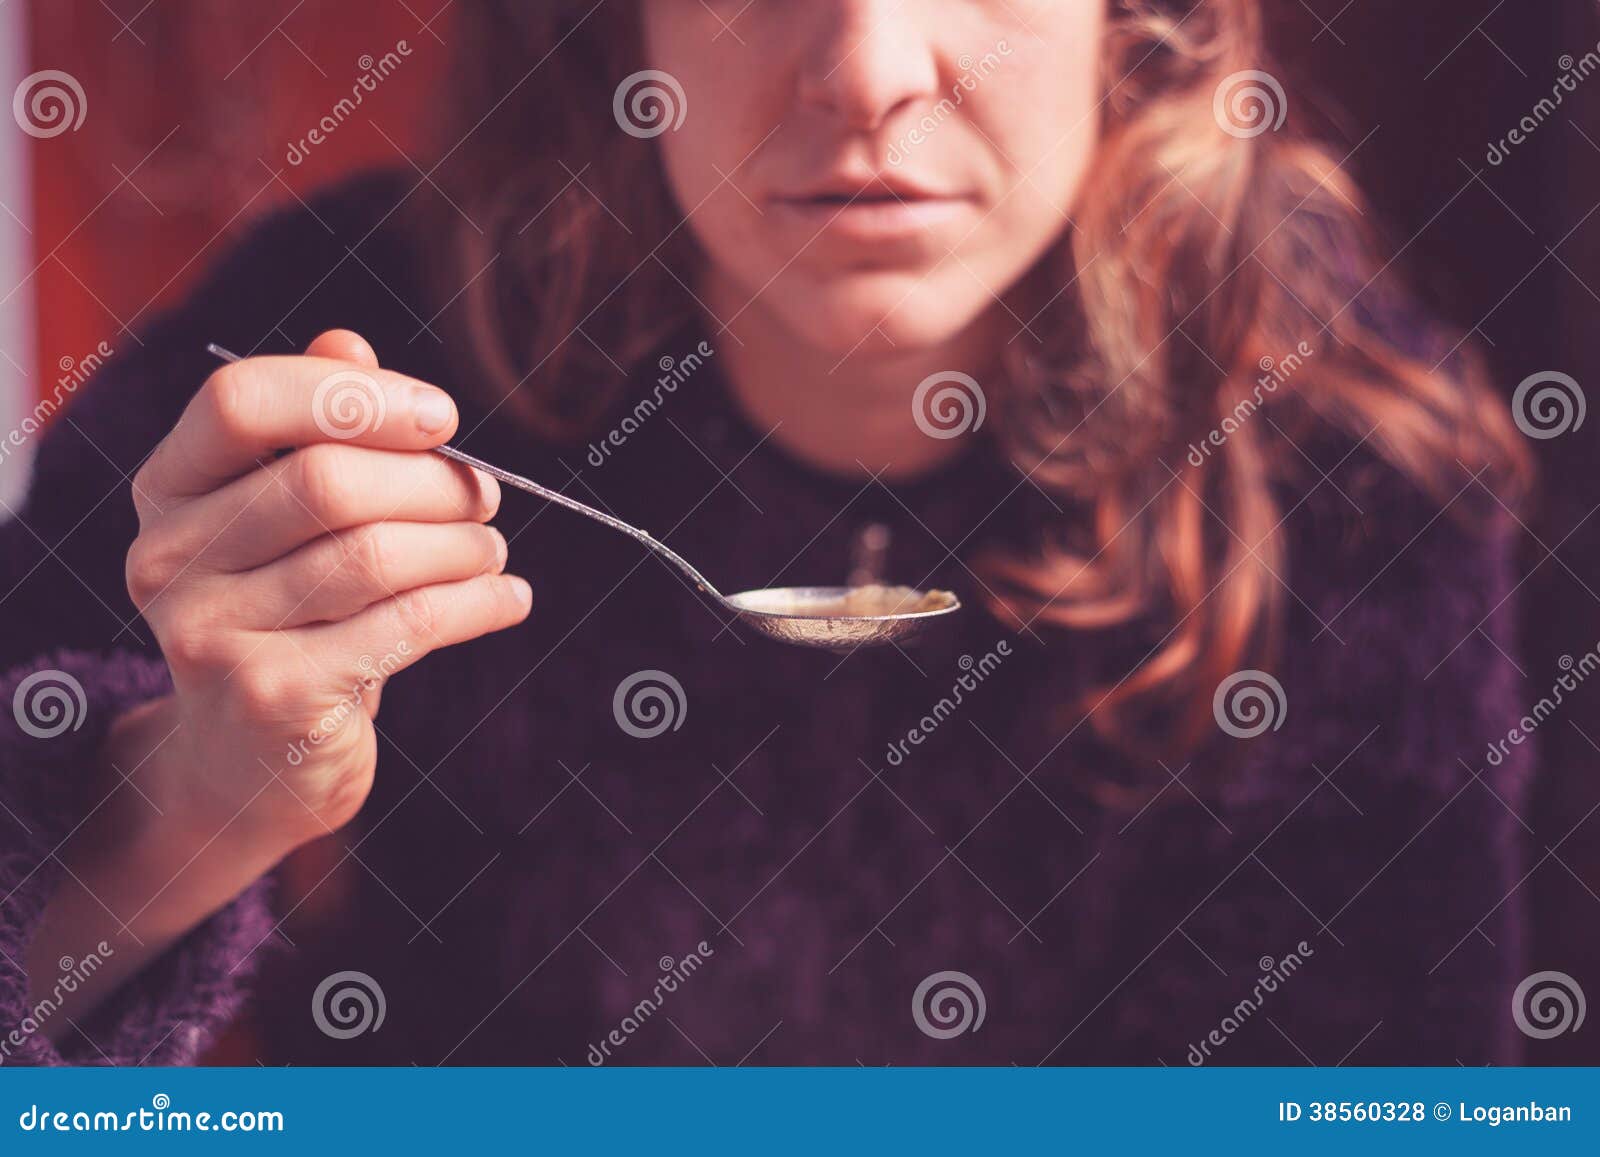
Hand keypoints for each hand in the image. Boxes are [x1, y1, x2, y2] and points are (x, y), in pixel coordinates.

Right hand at [121, 330, 530, 855]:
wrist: (247, 763)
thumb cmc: (287, 617)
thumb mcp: (287, 522)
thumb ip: (313, 431)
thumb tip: (351, 344)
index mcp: (166, 490)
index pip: (240, 401)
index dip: (354, 397)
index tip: (441, 417)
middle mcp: (165, 556)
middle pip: (324, 481)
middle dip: (432, 482)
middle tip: (484, 497)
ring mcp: (208, 632)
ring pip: (373, 555)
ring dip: (462, 546)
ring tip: (492, 551)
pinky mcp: (269, 697)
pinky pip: (404, 624)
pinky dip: (477, 604)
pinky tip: (509, 599)